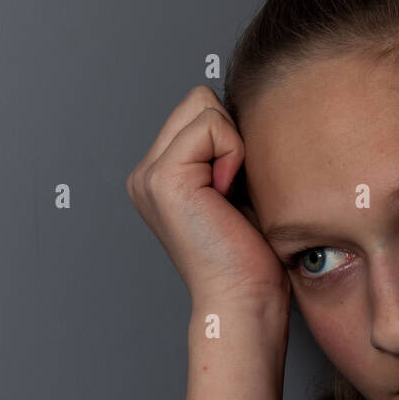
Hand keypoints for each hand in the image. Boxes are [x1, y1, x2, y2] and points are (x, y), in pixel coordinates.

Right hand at [125, 85, 288, 312]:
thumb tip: (243, 107)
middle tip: (234, 191)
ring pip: (204, 105)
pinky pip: (212, 124)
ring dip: (233, 146)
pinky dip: (233, 153)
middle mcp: (146, 174)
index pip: (199, 110)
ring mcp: (149, 175)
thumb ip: (226, 149)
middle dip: (230, 136)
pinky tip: (228, 195)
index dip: (233, 138)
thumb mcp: (238, 189)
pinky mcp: (163, 177)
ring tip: (230, 195)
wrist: (245, 300)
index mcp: (161, 176)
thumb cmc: (251, 259)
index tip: (237, 188)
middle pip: (198, 99)